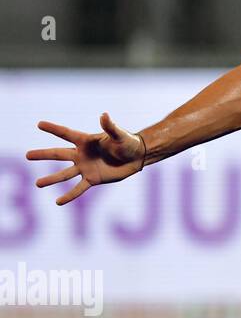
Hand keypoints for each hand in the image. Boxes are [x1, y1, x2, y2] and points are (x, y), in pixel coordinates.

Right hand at [26, 113, 146, 205]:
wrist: (136, 157)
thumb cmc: (127, 142)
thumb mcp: (119, 134)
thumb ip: (110, 126)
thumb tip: (104, 115)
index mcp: (86, 141)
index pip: (67, 133)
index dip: (54, 128)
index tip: (39, 124)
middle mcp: (82, 154)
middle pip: (59, 154)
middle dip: (43, 155)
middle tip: (27, 155)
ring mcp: (85, 167)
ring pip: (64, 174)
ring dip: (51, 179)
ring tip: (37, 184)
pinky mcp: (93, 179)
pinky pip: (78, 189)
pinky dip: (69, 196)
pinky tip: (58, 202)